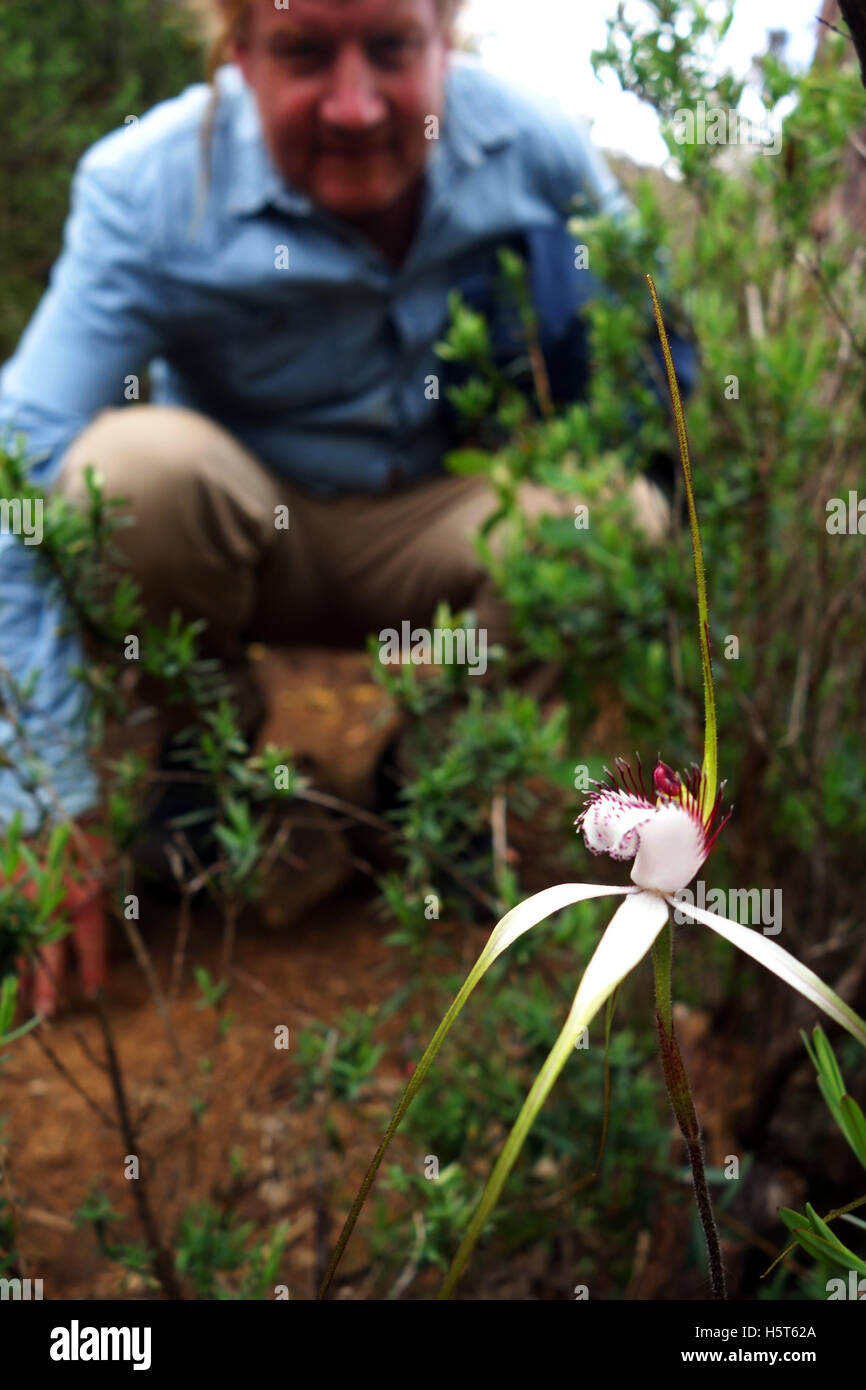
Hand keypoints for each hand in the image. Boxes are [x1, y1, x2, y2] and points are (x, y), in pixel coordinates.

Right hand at [14, 820, 107, 1018]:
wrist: (61, 806)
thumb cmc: (90, 837)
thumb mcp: (108, 863)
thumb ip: (105, 894)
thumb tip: (113, 920)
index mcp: (82, 890)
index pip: (89, 937)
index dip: (94, 966)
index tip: (96, 993)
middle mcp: (51, 895)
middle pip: (47, 949)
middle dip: (46, 984)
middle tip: (46, 1013)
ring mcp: (23, 889)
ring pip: (18, 937)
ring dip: (18, 968)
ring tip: (15, 996)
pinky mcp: (5, 880)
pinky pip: (6, 915)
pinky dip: (7, 941)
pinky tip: (7, 962)